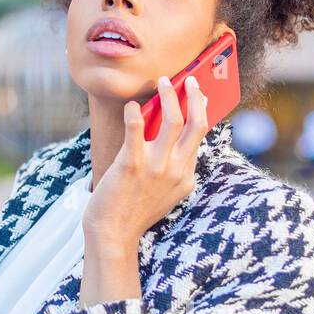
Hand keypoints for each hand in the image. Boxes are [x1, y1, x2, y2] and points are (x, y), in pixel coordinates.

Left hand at [79, 75, 209, 305]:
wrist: (113, 234)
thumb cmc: (132, 211)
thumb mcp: (163, 192)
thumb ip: (171, 169)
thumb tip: (167, 136)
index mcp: (186, 177)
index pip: (200, 137)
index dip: (201, 111)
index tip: (199, 96)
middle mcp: (177, 170)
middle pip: (195, 124)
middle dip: (195, 97)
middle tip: (190, 80)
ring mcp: (156, 167)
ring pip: (173, 120)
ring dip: (170, 95)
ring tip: (163, 82)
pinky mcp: (132, 165)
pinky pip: (135, 129)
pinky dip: (134, 113)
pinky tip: (131, 105)